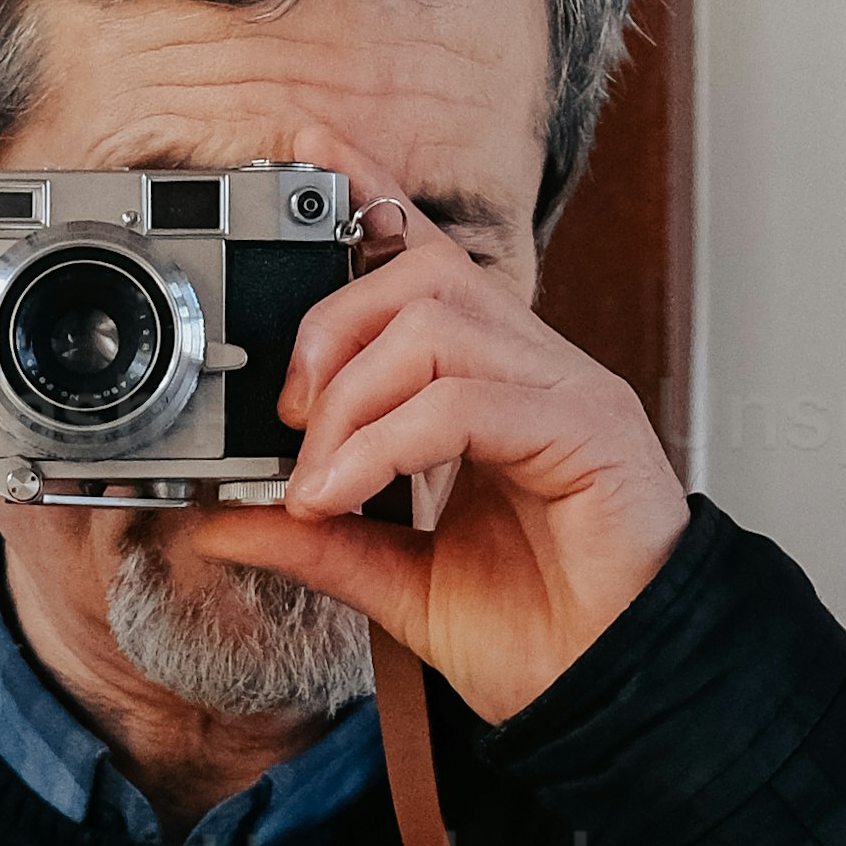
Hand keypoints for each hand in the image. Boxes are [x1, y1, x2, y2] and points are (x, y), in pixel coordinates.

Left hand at [180, 169, 688, 723]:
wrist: (619, 696)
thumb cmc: (539, 636)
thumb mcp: (398, 582)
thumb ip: (322, 539)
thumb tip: (226, 513)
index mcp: (498, 385)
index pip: (430, 259)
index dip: (372, 192)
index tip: (305, 148)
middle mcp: (538, 371)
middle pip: (421, 277)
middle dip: (331, 331)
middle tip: (289, 423)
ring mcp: (571, 393)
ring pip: (438, 324)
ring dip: (351, 397)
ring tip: (319, 482)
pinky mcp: (589, 434)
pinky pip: (466, 400)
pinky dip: (385, 443)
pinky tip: (346, 496)